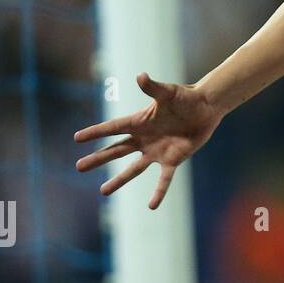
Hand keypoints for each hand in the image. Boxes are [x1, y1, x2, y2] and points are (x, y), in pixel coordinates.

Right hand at [74, 72, 222, 208]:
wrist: (206, 107)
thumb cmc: (186, 96)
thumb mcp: (168, 92)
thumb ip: (153, 87)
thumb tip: (140, 76)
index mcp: (139, 122)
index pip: (113, 128)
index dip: (96, 132)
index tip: (77, 138)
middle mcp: (144, 138)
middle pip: (116, 150)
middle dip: (98, 158)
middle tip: (79, 167)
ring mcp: (157, 151)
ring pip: (134, 169)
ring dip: (119, 180)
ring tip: (103, 192)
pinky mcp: (173, 160)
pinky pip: (164, 179)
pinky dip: (158, 192)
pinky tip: (151, 206)